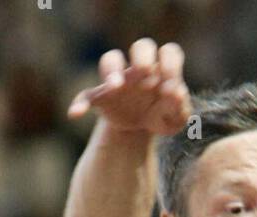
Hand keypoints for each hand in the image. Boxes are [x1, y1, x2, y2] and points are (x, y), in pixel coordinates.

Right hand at [67, 38, 190, 134]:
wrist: (140, 129)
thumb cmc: (161, 117)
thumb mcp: (174, 120)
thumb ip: (181, 110)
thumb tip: (177, 95)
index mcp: (161, 70)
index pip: (169, 52)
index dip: (171, 65)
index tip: (171, 86)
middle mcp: (140, 69)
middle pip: (142, 46)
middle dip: (143, 57)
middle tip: (145, 73)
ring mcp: (119, 80)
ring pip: (111, 60)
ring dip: (112, 71)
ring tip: (115, 87)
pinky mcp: (101, 97)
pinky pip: (86, 95)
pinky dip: (79, 102)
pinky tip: (75, 113)